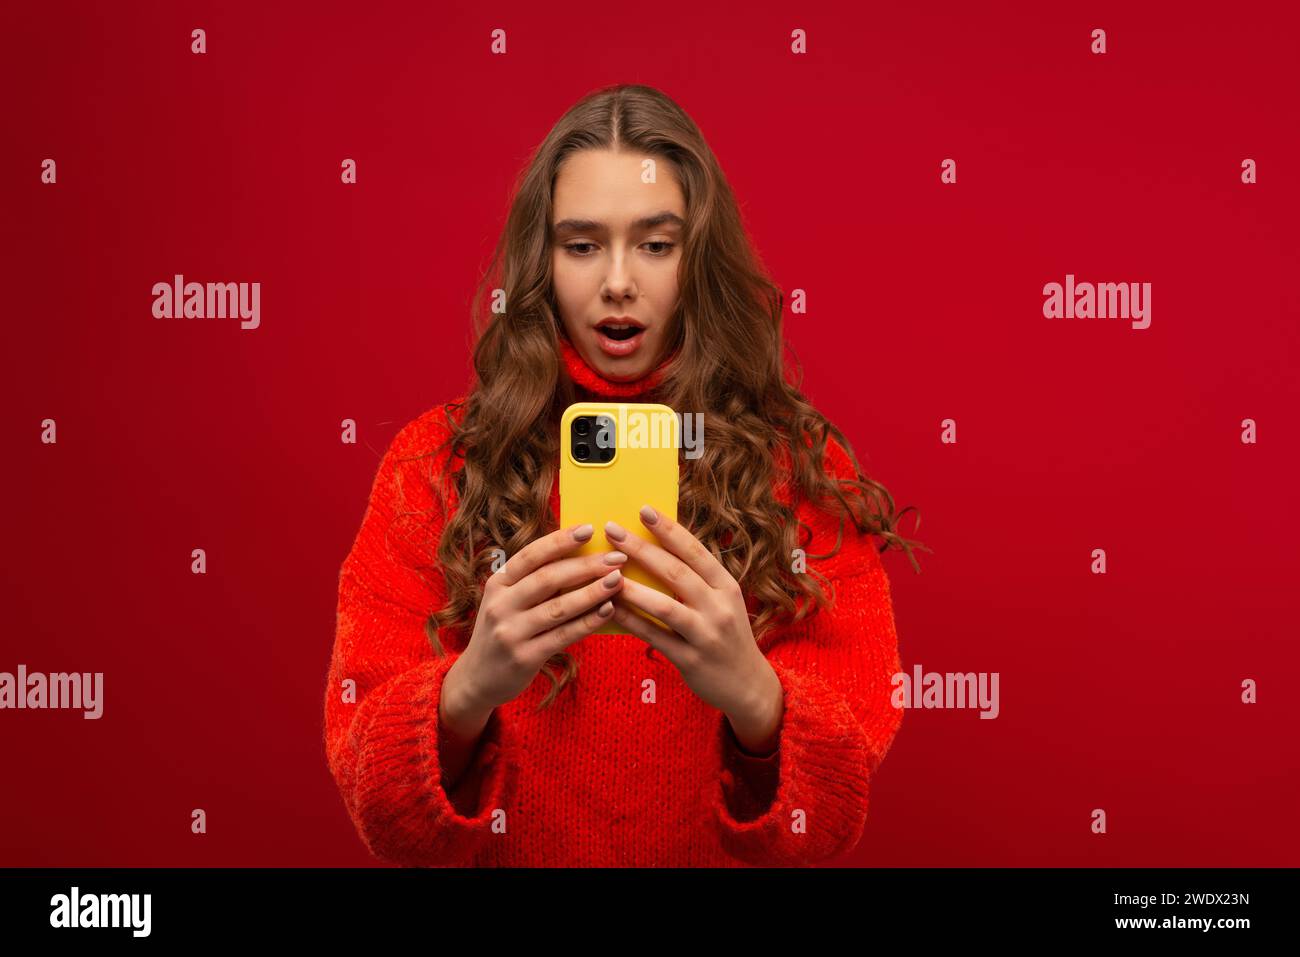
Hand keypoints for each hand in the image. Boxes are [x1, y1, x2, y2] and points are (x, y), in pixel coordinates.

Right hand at [449, 523, 628, 712]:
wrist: (477, 679)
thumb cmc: (502, 632)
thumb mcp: (506, 601)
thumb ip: (532, 581)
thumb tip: (578, 556)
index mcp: (498, 583)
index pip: (531, 555)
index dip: (560, 541)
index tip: (589, 529)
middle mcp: (501, 604)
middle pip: (548, 578)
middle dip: (586, 565)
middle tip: (617, 557)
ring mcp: (511, 632)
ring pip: (558, 607)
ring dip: (592, 592)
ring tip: (617, 580)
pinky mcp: (525, 657)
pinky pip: (563, 635)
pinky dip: (588, 621)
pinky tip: (608, 610)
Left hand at [605, 506, 782, 750]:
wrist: (748, 685)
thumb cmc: (727, 636)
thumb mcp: (723, 602)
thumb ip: (697, 579)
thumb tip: (657, 548)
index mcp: (727, 587)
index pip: (695, 551)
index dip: (669, 529)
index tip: (643, 510)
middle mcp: (719, 608)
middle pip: (676, 573)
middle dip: (642, 549)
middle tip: (612, 530)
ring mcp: (705, 635)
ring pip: (665, 606)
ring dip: (633, 587)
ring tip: (607, 572)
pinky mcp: (691, 660)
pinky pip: (655, 637)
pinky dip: (631, 621)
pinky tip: (609, 609)